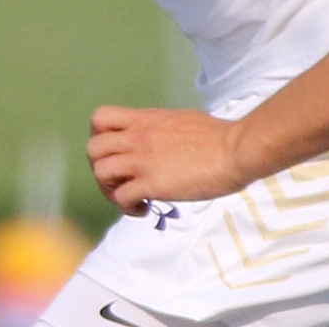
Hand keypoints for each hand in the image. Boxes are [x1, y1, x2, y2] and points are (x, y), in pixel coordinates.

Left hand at [86, 105, 249, 213]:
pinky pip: (122, 198)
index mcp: (144, 120)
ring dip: (110, 190)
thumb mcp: (181, 120)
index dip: (98, 137)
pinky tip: (144, 209)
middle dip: (99, 168)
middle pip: (92, 148)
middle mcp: (138, 137)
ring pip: (101, 172)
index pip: (99, 118)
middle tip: (120, 181)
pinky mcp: (154, 184)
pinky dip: (127, 208)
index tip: (115, 153)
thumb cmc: (219, 137)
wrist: (236, 149)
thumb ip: (162, 128)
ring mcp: (144, 160)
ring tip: (129, 198)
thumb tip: (161, 138)